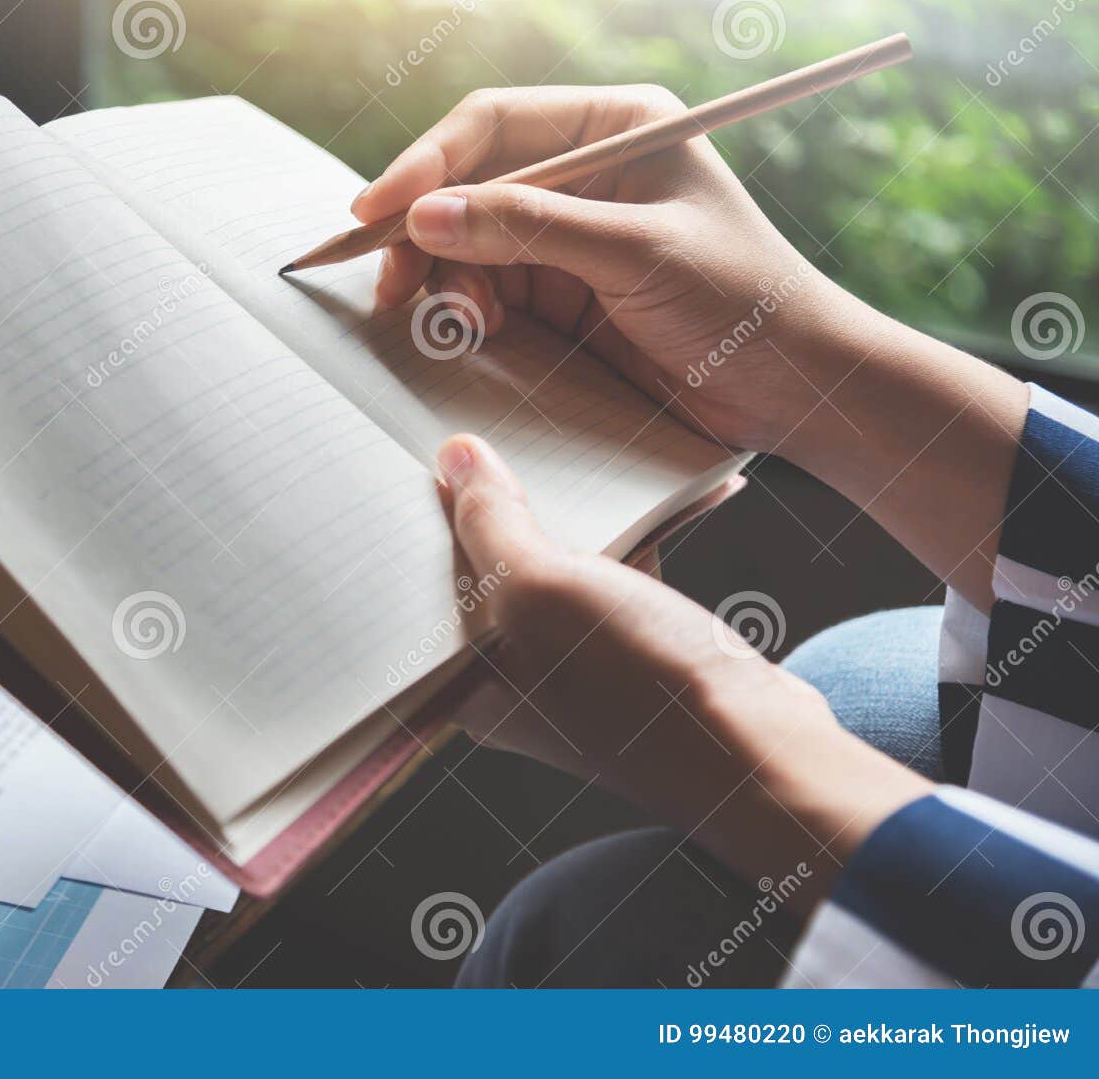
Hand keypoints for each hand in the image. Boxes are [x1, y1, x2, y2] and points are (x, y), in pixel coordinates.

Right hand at [357, 85, 870, 452]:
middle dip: (424, 231)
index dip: (426, 164)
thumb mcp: (636, 253)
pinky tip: (474, 332)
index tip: (378, 212)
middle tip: (393, 285)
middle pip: (467, 183)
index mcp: (616, 126)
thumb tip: (426, 215)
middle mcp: (586, 170)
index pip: (492, 125)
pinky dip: (464, 308)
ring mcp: (568, 233)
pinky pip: (484, 286)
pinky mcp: (560, 290)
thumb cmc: (742, 300)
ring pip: (466, 241)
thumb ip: (529, 228)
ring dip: (443, 279)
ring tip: (453, 321)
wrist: (791, 387)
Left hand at [437, 433, 930, 902]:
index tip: (425, 459)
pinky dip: (642, 531)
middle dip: (501, 506)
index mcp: (468, 685)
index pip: (424, 593)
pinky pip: (625, 573)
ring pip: (562, 569)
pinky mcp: (643, 652)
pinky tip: (670, 487)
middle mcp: (518, 682)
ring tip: (572, 443)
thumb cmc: (636, 686)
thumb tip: (454, 459)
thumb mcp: (538, 588)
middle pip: (492, 574)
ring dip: (577, 511)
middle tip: (493, 436)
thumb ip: (489, 523)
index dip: (423, 526)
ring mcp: (583, 668)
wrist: (761, 748)